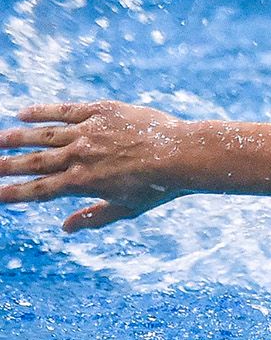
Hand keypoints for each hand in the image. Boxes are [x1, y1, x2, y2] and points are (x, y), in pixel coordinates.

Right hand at [0, 101, 188, 230]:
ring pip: (43, 135)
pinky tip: (23, 113)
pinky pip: (64, 110)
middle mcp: (79, 157)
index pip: (39, 190)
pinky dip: (42, 111)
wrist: (183, 154)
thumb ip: (93, 217)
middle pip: (33, 162)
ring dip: (16, 138)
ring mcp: (88, 132)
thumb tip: (64, 228)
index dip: (14, 193)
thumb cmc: (159, 186)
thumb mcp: (126, 208)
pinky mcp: (100, 112)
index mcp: (82, 183)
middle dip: (6, 165)